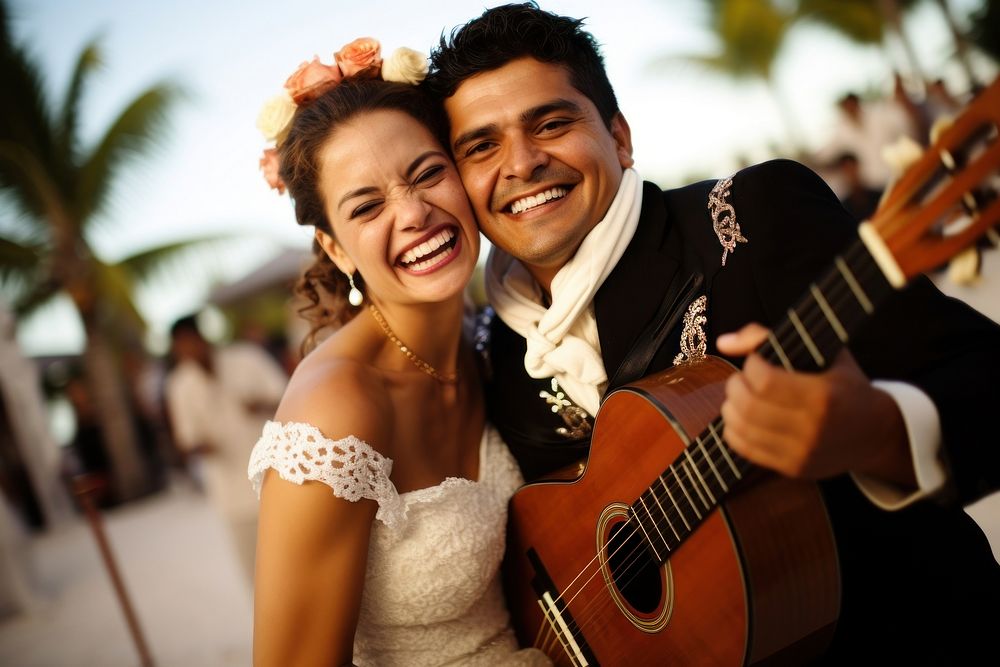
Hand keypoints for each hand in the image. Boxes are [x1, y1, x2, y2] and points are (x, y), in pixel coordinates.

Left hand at [716, 323, 914, 485]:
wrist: (876, 433)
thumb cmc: (845, 385)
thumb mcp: (824, 352)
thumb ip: (769, 337)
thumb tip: (722, 342)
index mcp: (823, 396)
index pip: (765, 381)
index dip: (750, 366)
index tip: (756, 361)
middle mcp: (813, 428)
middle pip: (749, 405)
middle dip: (735, 386)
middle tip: (742, 379)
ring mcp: (802, 452)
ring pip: (743, 428)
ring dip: (730, 407)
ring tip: (739, 397)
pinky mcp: (793, 468)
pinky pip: (746, 449)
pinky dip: (734, 429)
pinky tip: (741, 417)